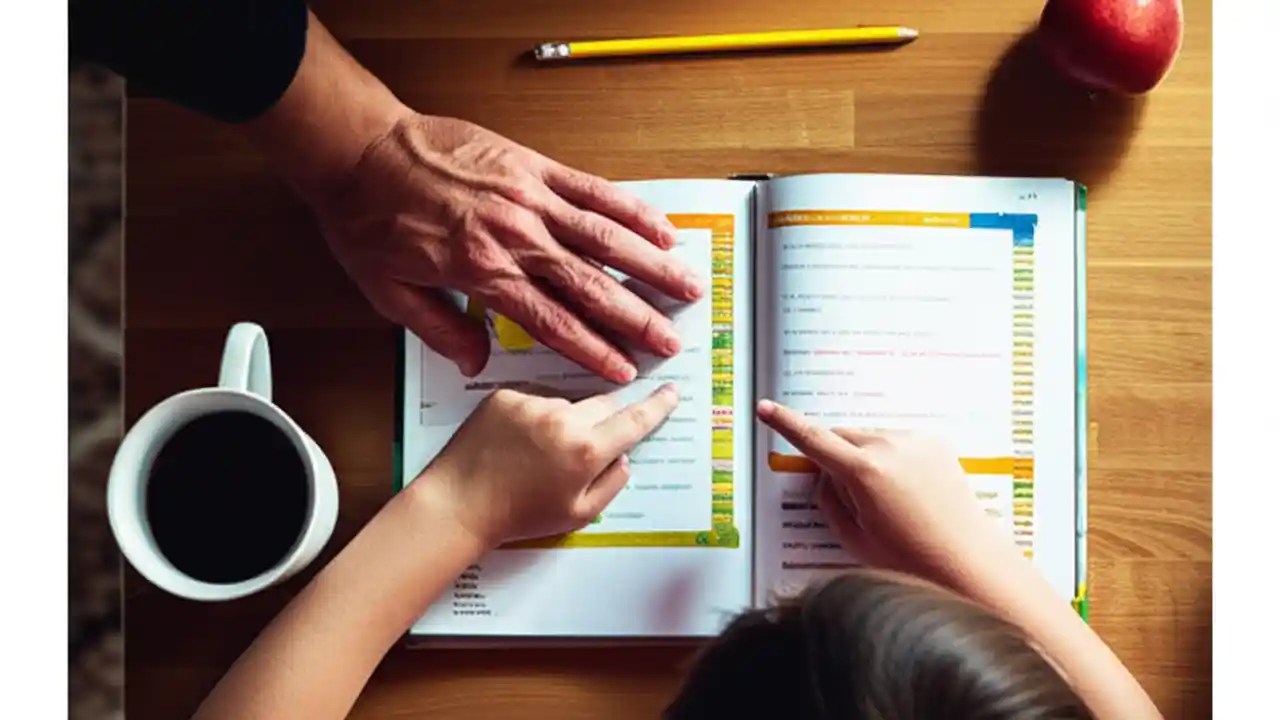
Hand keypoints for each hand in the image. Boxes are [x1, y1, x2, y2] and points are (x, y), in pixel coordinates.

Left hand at [313, 114, 703, 381]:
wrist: (358, 148)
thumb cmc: (368, 218)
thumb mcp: (388, 292)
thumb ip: (440, 330)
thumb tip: (478, 362)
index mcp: (483, 272)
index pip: (553, 321)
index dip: (593, 350)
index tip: (624, 369)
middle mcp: (516, 236)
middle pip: (590, 285)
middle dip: (636, 318)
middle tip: (671, 340)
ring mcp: (529, 197)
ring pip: (604, 236)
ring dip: (650, 264)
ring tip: (686, 286)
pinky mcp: (532, 165)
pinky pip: (592, 189)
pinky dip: (630, 209)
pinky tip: (660, 227)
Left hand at [417, 384, 679, 546]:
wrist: (460, 504)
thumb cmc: (518, 516)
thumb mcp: (578, 515)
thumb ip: (612, 484)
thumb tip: (623, 458)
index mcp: (586, 451)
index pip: (635, 420)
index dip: (657, 406)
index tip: (670, 392)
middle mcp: (562, 420)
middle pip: (604, 405)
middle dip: (604, 422)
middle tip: (584, 448)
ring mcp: (532, 404)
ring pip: (567, 403)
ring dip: (564, 421)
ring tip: (537, 455)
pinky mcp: (505, 396)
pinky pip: (534, 400)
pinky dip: (533, 417)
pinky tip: (517, 444)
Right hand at [756, 399, 1024, 594]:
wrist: (968, 562)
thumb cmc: (910, 560)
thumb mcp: (853, 537)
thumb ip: (828, 500)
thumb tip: (823, 474)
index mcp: (864, 472)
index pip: (812, 439)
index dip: (785, 424)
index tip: (766, 408)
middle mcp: (890, 447)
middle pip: (842, 437)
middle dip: (834, 456)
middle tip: (849, 497)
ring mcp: (916, 441)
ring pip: (869, 439)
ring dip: (865, 459)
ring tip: (887, 502)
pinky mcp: (935, 443)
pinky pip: (897, 442)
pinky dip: (891, 459)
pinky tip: (907, 493)